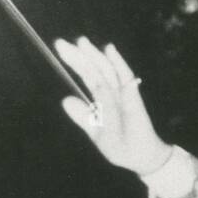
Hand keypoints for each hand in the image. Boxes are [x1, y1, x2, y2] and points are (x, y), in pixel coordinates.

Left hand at [53, 37, 170, 175]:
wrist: (138, 156)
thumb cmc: (119, 143)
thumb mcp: (94, 129)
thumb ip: (82, 115)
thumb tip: (65, 100)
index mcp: (102, 97)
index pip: (87, 75)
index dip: (74, 61)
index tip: (60, 48)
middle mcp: (111, 91)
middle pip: (94, 68)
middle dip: (78, 56)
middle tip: (60, 43)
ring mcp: (122, 93)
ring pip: (106, 70)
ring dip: (94, 55)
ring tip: (81, 42)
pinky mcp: (132, 99)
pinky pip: (125, 78)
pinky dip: (117, 63)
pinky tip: (109, 50)